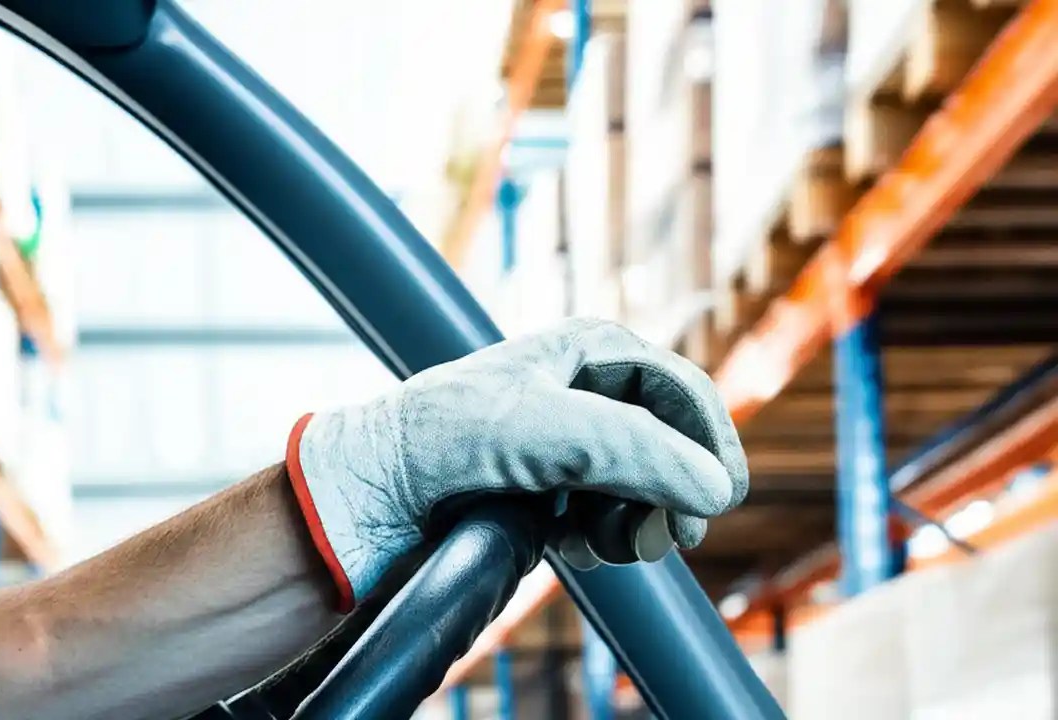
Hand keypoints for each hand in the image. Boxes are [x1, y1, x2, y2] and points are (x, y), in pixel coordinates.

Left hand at [286, 318, 747, 610]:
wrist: (368, 498)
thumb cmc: (438, 439)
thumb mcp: (538, 427)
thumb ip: (632, 449)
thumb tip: (713, 487)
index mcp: (593, 351)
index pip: (683, 392)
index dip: (707, 444)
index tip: (715, 499)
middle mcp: (589, 394)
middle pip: (673, 447)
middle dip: (670, 493)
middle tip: (658, 536)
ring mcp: (572, 449)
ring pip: (647, 493)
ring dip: (636, 525)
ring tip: (595, 540)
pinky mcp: (554, 496)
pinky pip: (610, 523)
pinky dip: (603, 543)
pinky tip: (568, 544)